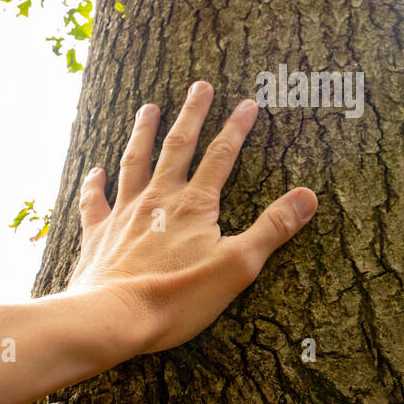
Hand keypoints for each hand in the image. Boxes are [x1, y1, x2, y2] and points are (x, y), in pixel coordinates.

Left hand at [62, 81, 317, 362]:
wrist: (113, 318)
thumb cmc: (178, 296)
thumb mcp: (238, 265)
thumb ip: (273, 228)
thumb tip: (309, 196)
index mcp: (194, 205)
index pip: (220, 156)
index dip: (236, 128)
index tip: (248, 103)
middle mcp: (158, 199)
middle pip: (177, 147)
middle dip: (191, 115)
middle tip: (199, 86)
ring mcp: (124, 214)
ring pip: (134, 162)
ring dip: (142, 133)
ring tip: (148, 108)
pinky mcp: (98, 235)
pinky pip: (94, 201)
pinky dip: (94, 184)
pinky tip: (95, 170)